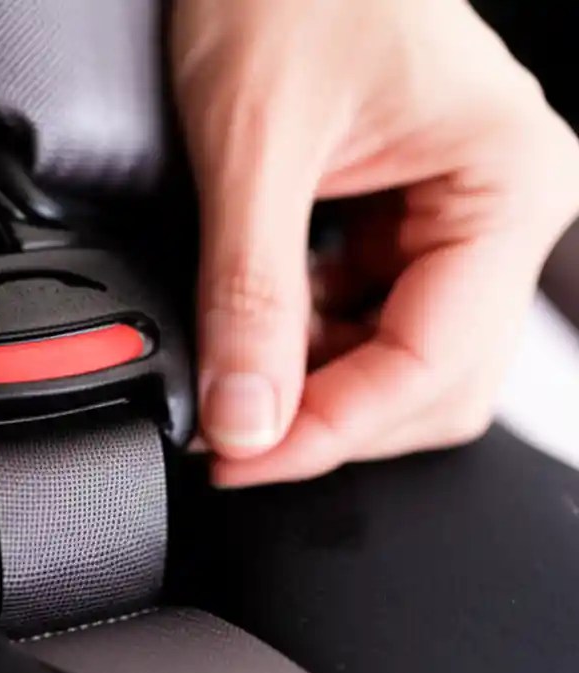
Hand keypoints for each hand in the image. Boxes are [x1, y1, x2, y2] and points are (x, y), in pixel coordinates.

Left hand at [172, 0, 578, 485]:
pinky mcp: (403, 210)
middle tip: (230, 438)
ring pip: (399, 355)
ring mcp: (454, 209)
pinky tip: (256, 340)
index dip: (333, 430)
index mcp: (508, 181)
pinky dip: (310, 343)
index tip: (244, 459)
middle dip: (329, 418)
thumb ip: (251, 294)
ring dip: (314, 387)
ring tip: (232, 385)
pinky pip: (369, 312)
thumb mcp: (255, 147)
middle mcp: (501, 202)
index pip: (433, 362)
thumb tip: (248, 417)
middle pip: (431, 377)